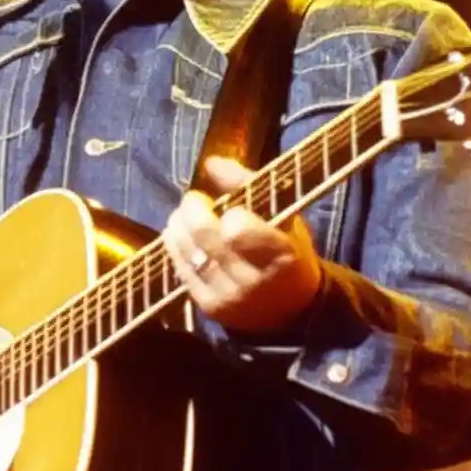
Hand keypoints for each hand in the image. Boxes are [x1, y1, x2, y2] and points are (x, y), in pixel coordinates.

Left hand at [163, 156, 323, 334]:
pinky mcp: (209, 308)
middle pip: (204, 235)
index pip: (238, 229)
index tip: (227, 205)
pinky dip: (176, 247)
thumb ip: (248, 184)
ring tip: (184, 215)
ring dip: (179, 226)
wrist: (293, 307)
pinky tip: (180, 236)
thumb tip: (211, 163)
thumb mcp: (283, 214)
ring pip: (188, 251)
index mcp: (281, 255)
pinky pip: (181, 270)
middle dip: (192, 209)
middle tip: (195, 200)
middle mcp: (253, 281)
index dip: (228, 212)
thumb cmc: (289, 250)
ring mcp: (228, 298)